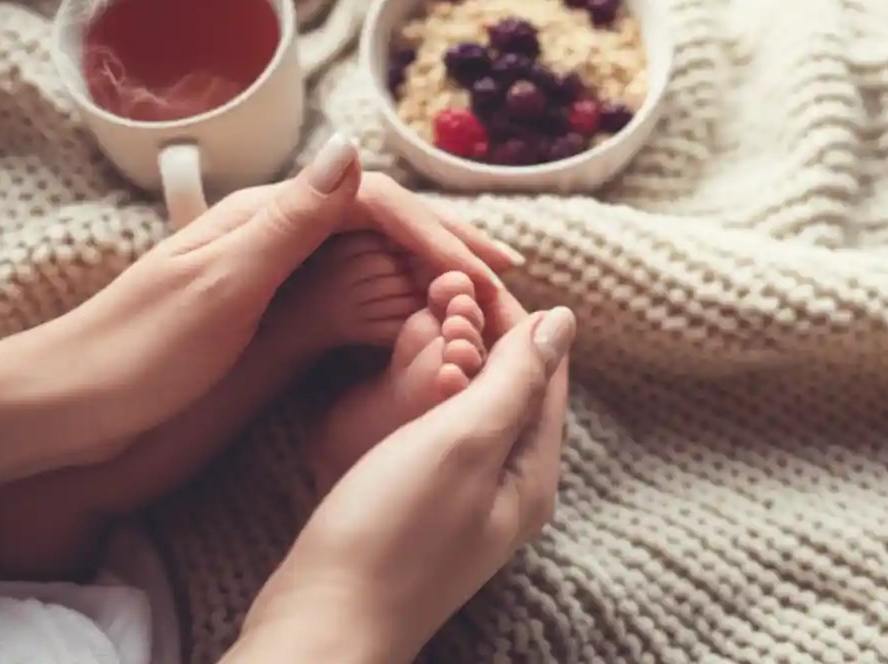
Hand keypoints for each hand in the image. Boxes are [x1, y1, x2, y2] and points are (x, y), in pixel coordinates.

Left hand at [28, 134, 516, 465]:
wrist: (68, 405)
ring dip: (428, 267)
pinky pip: (347, 286)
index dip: (435, 235)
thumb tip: (353, 150)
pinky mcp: (265, 306)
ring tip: (481, 293)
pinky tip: (418, 317)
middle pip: (379, 219)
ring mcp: (269, 267)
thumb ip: (291, 221)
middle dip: (446, 243)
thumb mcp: (220, 287)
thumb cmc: (136, 353)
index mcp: (263, 215)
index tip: (483, 277)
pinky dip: (394, 297)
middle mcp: (271, 230)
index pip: (373, 202)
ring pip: (368, 251)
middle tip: (506, 275)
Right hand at [224, 292, 574, 663]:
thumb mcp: (462, 442)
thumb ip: (515, 379)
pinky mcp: (427, 509)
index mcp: (534, 473)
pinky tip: (405, 373)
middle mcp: (511, 488)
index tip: (469, 268)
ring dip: (459, 356)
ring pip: (478, 407)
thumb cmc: (393, 532)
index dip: (514, 314)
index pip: (544, 371)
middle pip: (515, 388)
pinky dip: (431, 391)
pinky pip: (444, 432)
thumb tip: (564, 321)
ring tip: (425, 312)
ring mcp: (468, 501)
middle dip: (487, 330)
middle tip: (440, 283)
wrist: (323, 618)